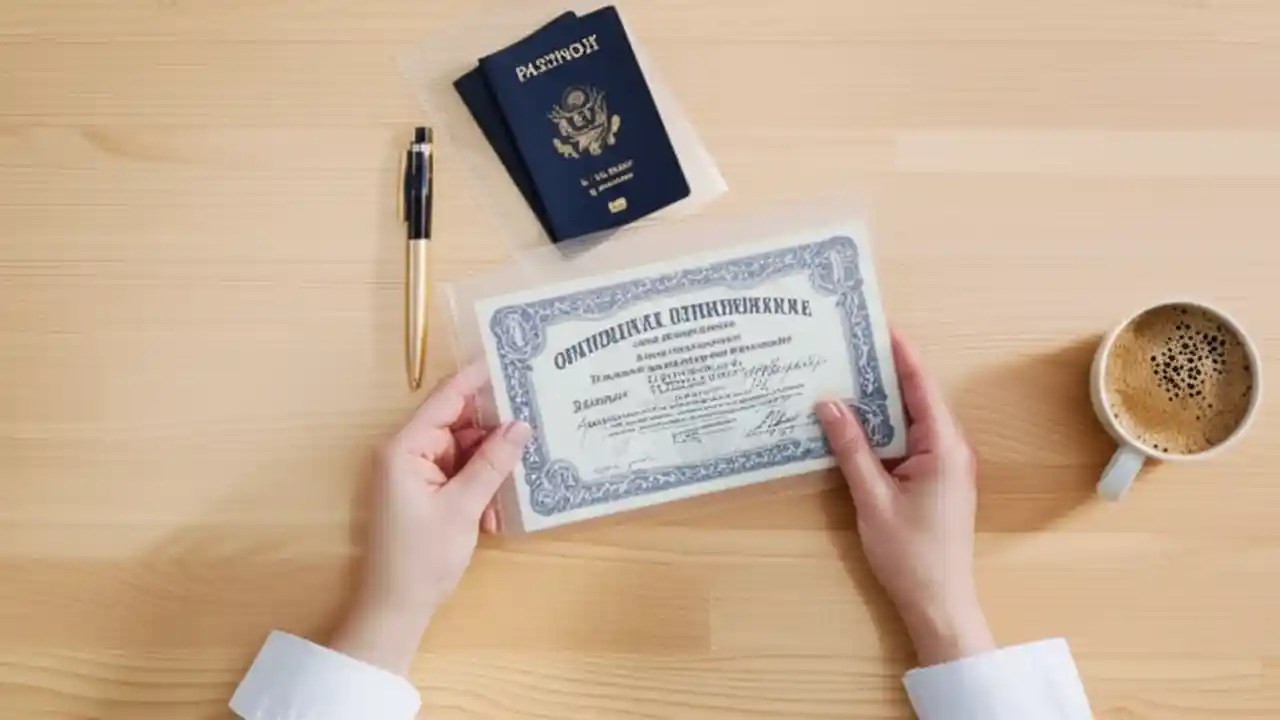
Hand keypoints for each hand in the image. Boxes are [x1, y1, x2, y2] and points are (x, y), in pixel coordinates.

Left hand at [331, 360, 531, 674]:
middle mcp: (407, 451)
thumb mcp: (463, 507)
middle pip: (459, 422)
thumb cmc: (421, 558)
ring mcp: (416, 471)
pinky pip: (460, 472)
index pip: (447, 398)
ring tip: (521, 475)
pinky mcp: (425, 490)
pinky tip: (497, 507)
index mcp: (405, 447)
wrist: (395, 608)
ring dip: (490, 465)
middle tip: (537, 418)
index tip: (511, 357)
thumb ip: (492, 463)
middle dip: (495, 430)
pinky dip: (480, 484)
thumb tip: (521, 425)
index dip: (479, 377)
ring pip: (465, 449)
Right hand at [816, 333, 994, 666]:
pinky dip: (884, 428)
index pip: (921, 386)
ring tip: (845, 376)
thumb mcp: (873, 498)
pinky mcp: (935, 480)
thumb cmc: (910, 554)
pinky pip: (909, 441)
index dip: (900, 353)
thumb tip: (829, 403)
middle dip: (884, 372)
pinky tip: (856, 423)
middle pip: (916, 398)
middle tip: (848, 346)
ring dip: (881, 401)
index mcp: (944, 447)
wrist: (939, 602)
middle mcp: (951, 449)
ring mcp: (946, 465)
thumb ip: (852, 448)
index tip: (877, 324)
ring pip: (910, 420)